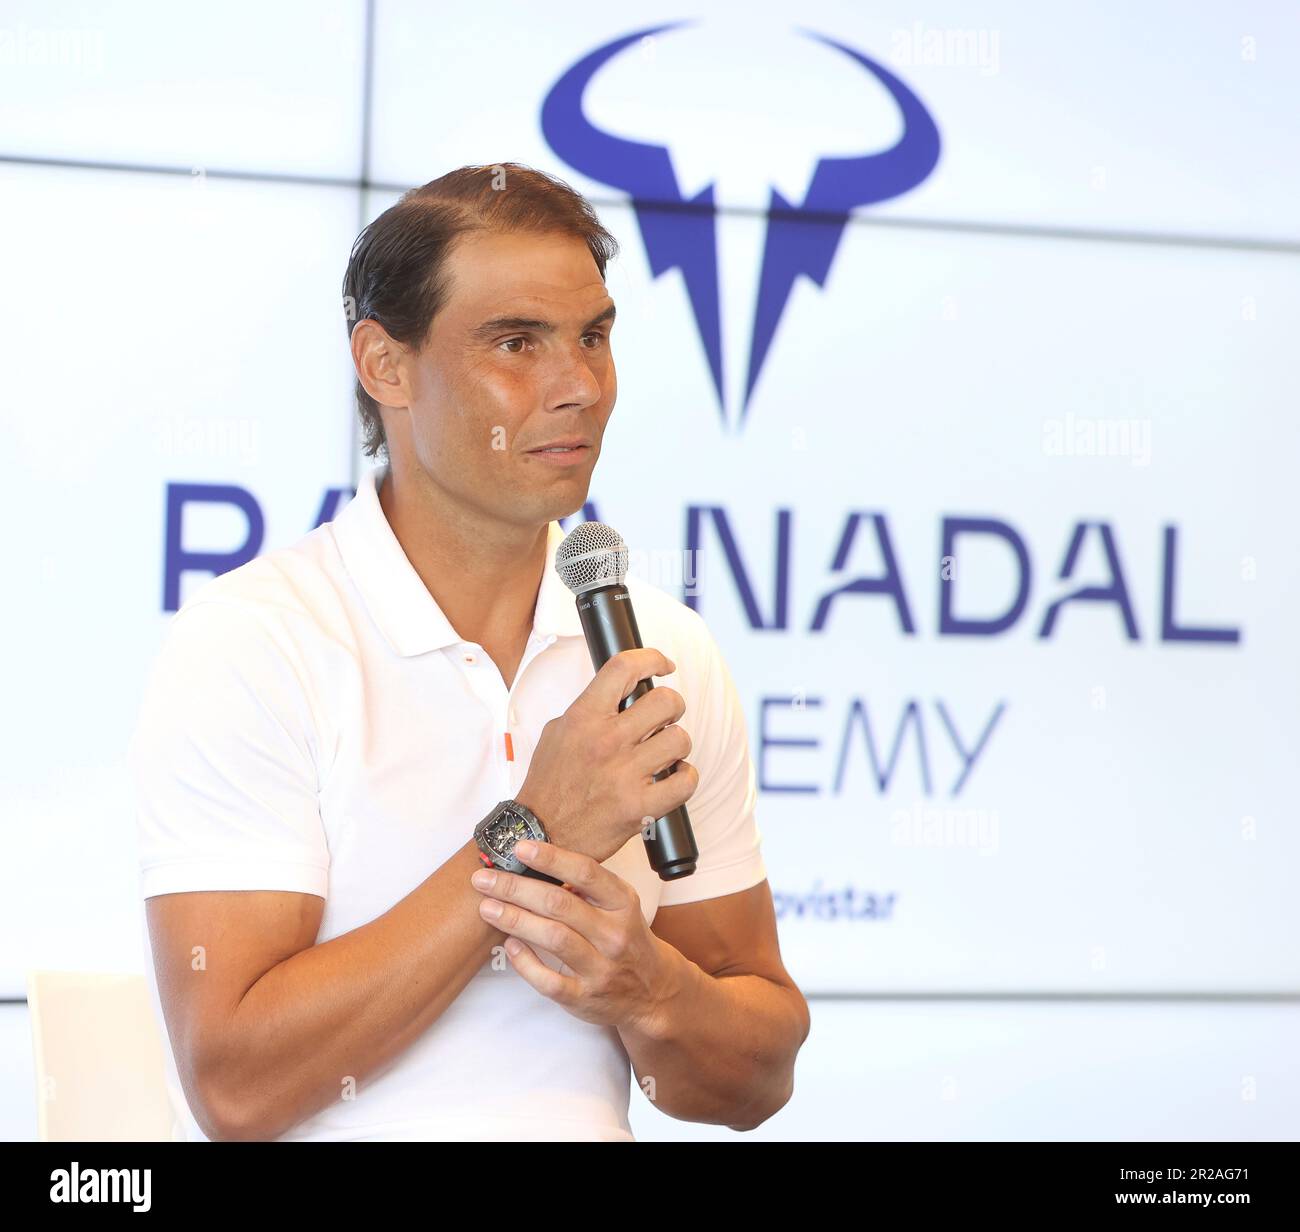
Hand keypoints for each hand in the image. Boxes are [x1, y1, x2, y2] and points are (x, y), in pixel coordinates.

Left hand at [469, 838, 682, 1034]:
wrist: (653, 992)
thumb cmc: (626, 938)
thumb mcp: (620, 905)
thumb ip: (587, 886)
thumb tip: (536, 864)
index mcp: (623, 904)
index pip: (586, 873)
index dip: (551, 858)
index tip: (519, 847)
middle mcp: (614, 934)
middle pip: (559, 904)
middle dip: (516, 888)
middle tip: (484, 879)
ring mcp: (600, 968)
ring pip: (552, 938)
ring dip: (515, 920)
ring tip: (487, 907)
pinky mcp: (584, 998)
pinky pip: (548, 980)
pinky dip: (525, 961)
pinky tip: (509, 945)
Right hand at [515, 647, 699, 864]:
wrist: (540, 834)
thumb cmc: (550, 783)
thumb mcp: (558, 732)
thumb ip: (590, 709)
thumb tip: (622, 691)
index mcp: (584, 717)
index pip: (624, 667)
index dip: (652, 658)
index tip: (663, 665)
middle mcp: (606, 741)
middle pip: (666, 701)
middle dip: (672, 707)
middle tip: (664, 720)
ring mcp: (624, 775)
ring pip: (680, 739)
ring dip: (677, 745)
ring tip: (664, 754)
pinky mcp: (639, 808)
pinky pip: (685, 781)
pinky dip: (686, 777)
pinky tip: (673, 778)